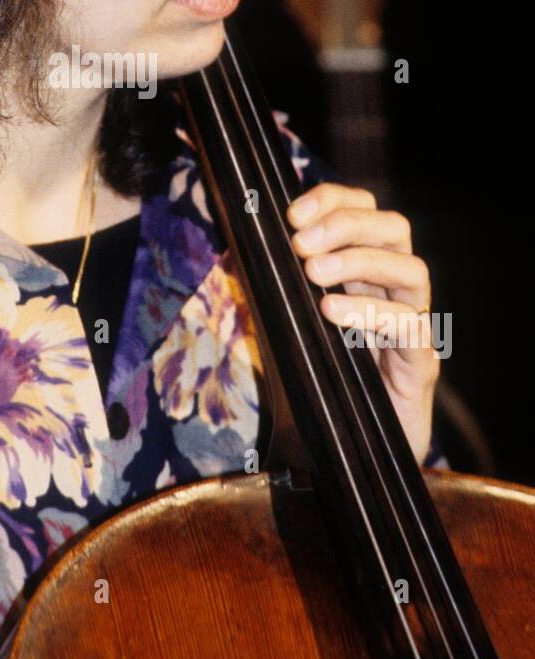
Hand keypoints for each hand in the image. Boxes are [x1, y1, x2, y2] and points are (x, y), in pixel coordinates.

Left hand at [286, 183, 440, 464]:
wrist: (358, 458)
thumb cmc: (323, 388)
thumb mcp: (294, 328)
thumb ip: (278, 290)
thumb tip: (238, 250)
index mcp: (365, 273)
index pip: (365, 211)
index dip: (333, 200)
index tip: (290, 212)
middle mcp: (394, 292)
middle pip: (395, 229)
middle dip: (346, 223)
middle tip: (300, 240)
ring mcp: (413, 326)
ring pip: (412, 270)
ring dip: (359, 260)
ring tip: (312, 272)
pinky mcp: (420, 365)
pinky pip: (410, 327)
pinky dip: (370, 312)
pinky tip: (331, 312)